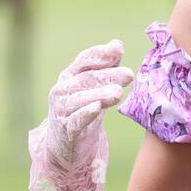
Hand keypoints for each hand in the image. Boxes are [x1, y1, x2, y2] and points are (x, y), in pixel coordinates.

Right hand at [27, 39, 135, 190]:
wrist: (66, 146)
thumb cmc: (83, 110)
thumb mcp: (95, 87)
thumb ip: (106, 66)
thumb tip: (117, 44)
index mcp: (70, 76)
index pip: (84, 60)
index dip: (100, 54)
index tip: (117, 51)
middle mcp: (62, 90)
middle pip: (86, 78)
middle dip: (108, 75)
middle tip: (129, 76)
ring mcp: (61, 110)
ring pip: (80, 98)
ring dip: (99, 94)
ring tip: (117, 93)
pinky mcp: (65, 130)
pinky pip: (75, 120)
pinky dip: (85, 113)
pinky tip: (96, 108)